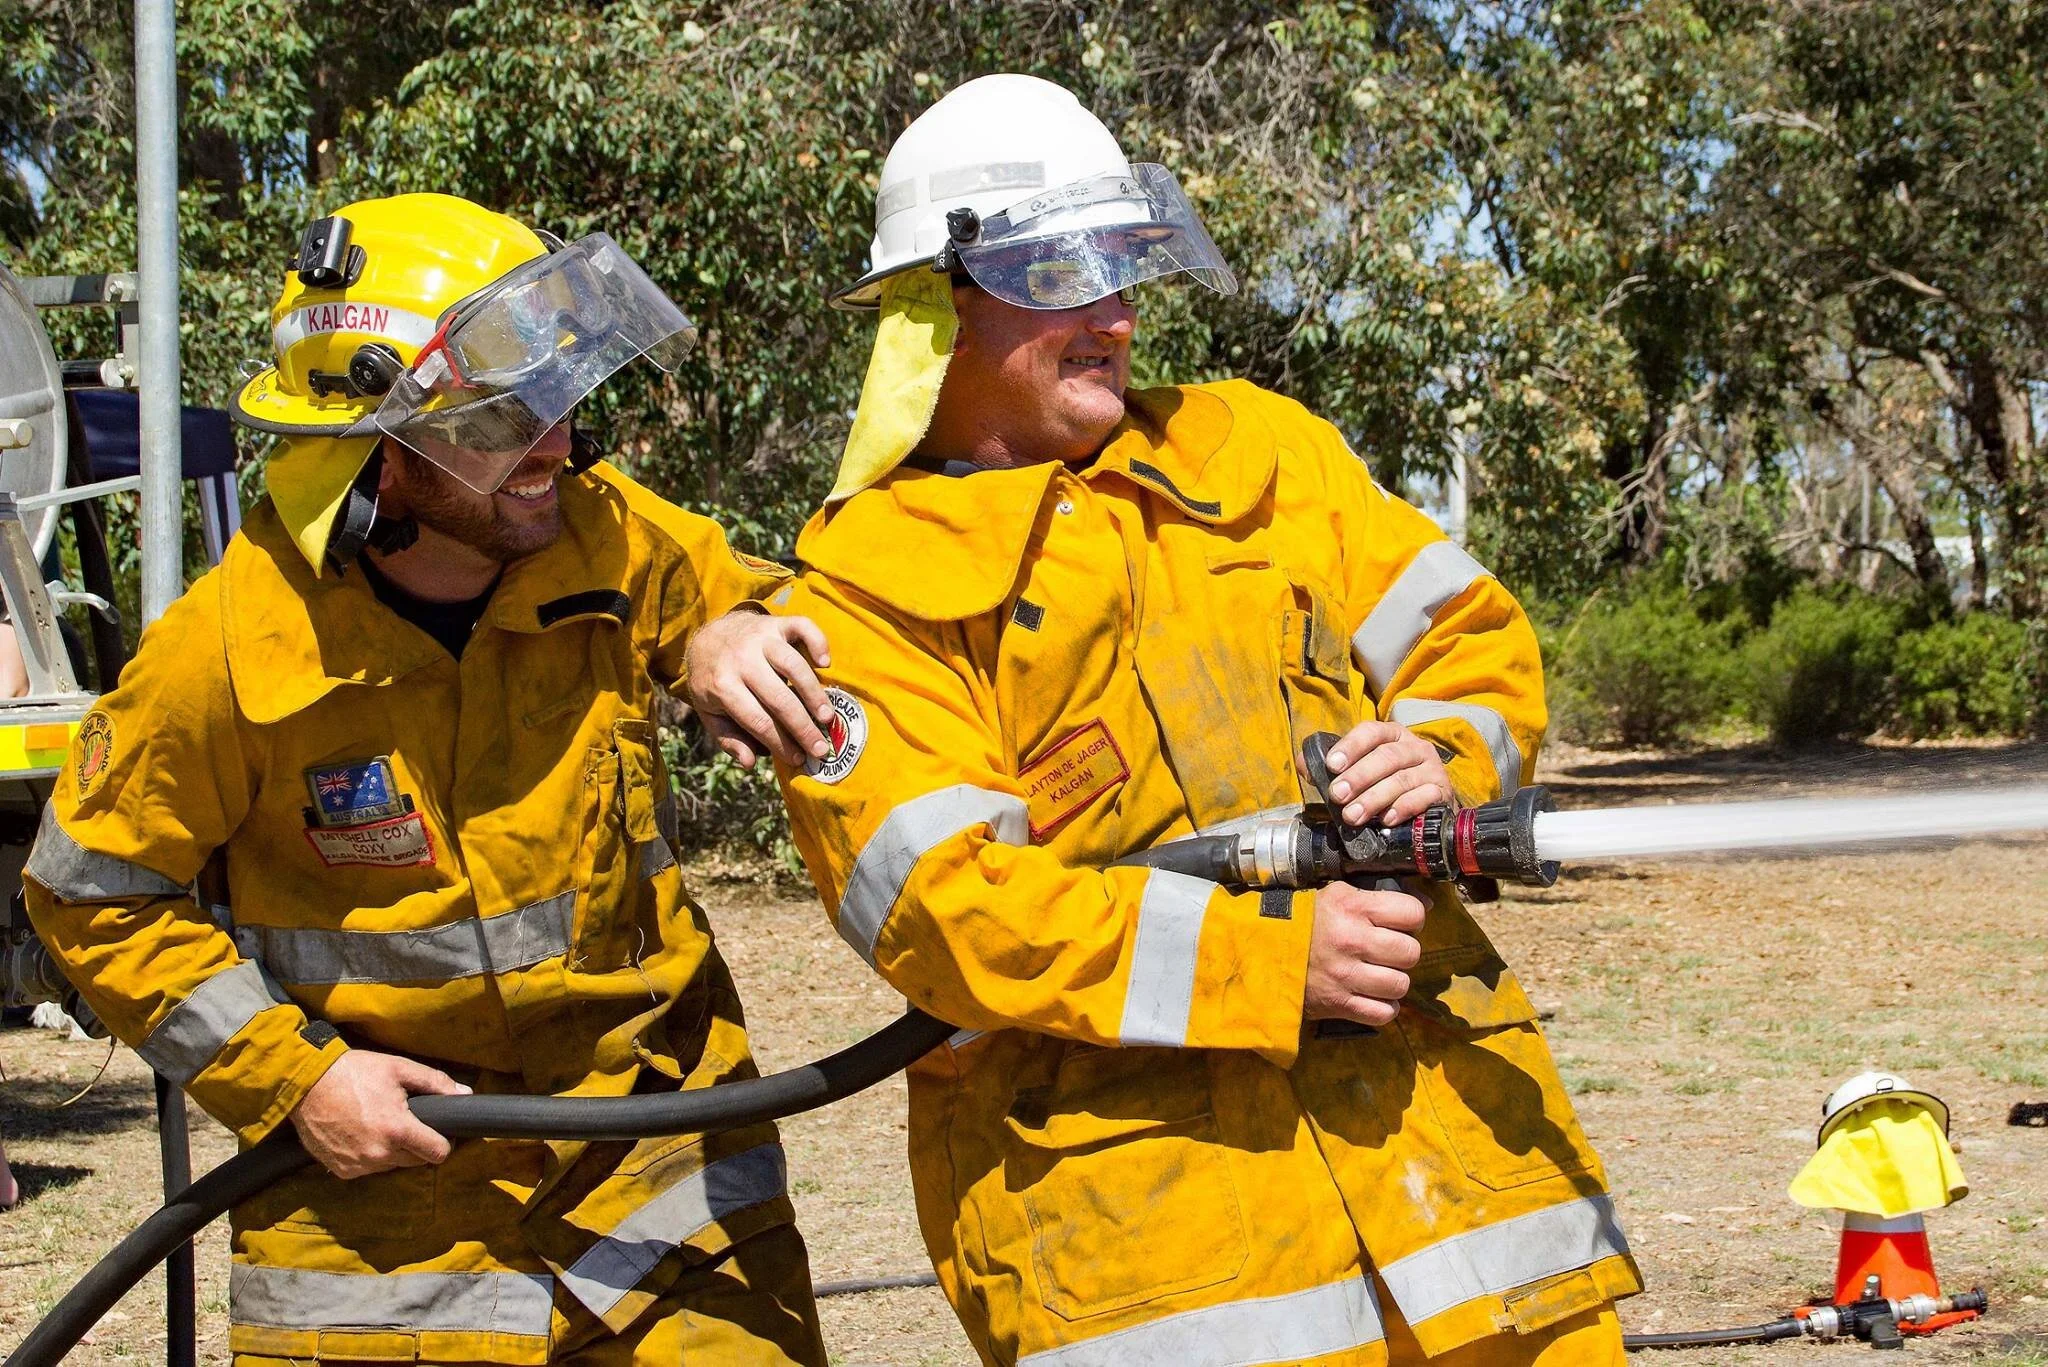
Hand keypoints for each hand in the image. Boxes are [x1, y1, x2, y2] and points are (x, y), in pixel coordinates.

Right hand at [289, 1050, 469, 1179]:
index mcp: (397, 1130)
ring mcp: (358, 1165)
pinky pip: (368, 1169)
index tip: (440, 1132)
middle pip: (416, 1160)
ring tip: (381, 1124)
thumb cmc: (354, 1072)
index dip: (443, 1142)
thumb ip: (436, 1083)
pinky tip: (362, 1134)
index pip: (437, 1153)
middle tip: (406, 1121)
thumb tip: (465, 1094)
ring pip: (392, 1165)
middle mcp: (379, 1154)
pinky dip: (370, 1156)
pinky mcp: (341, 1170)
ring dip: (393, 1151)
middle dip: (417, 1144)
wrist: (306, 1084)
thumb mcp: (399, 1068)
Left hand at [683, 610, 835, 768]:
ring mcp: (760, 638)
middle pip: (779, 698)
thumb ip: (728, 738)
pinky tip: (826, 664)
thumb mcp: (709, 712)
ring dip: (814, 693)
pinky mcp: (776, 623)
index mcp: (722, 686)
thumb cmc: (713, 681)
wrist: (708, 638)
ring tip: (827, 717)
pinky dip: (818, 642)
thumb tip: (750, 762)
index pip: (758, 721)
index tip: (798, 759)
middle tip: (820, 749)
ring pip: (794, 665)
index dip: (780, 743)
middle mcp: (742, 660)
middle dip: (802, 728)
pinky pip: (802, 627)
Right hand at [1304, 881, 1423, 1027]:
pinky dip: (1383, 1006)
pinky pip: (1384, 1012)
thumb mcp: (1338, 895)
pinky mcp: (1340, 1004)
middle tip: (1386, 951)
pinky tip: (1371, 994)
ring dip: (1393, 981)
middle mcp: (1352, 941)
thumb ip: (1379, 897)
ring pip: (1401, 985)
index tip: (1401, 922)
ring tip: (1377, 974)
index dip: (1412, 918)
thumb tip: (1426, 905)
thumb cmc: (1305, 921)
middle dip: (1402, 952)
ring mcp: (1346, 976)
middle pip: (1410, 952)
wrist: (1261, 951)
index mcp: (1353, 908)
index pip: (1412, 913)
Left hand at [1317, 719, 1454, 826]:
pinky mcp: (1442, 792)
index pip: (1371, 732)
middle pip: (1386, 757)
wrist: (1428, 806)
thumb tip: (1306, 767)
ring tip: (1353, 816)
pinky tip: (1387, 819)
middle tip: (1337, 796)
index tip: (1332, 765)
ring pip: (1402, 779)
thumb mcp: (1361, 770)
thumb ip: (1333, 768)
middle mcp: (1414, 747)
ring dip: (1374, 798)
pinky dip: (1404, 808)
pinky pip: (1424, 797)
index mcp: (1392, 735)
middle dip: (1358, 777)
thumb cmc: (1387, 783)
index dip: (1351, 746)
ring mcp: (1432, 769)